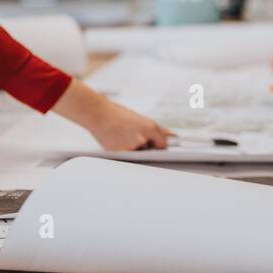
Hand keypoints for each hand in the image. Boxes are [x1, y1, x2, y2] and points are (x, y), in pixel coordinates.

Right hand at [51, 79, 170, 150]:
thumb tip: (174, 137)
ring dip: (134, 150)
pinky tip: (117, 141)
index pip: (163, 145)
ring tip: (123, 136)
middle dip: (146, 147)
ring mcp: (131, 148)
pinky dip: (124, 152)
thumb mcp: (141, 120)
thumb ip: (158, 131)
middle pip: (151, 151)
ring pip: (138, 154)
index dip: (159, 145)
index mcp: (150, 128)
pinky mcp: (120, 154)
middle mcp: (142, 139)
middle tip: (133, 136)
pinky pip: (127, 157)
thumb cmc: (118, 115)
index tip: (155, 144)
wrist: (98, 114)